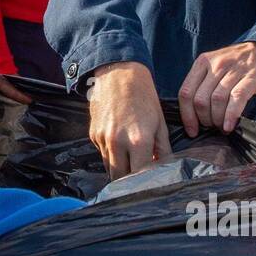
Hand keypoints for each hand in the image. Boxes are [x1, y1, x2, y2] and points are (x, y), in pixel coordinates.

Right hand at [87, 61, 171, 179]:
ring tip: (129, 160)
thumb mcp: (160, 123)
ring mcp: (103, 139)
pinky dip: (111, 155)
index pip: (141, 175)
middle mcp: (117, 143)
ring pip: (109, 168)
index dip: (147, 181)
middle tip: (138, 178)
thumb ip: (162, 149)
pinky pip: (102, 154)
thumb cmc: (143, 97)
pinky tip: (118, 143)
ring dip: (119, 169)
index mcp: (138, 141)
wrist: (119, 74)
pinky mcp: (93, 135)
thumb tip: (162, 168)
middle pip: (121, 178)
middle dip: (130, 181)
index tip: (151, 181)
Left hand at [178, 41, 255, 135]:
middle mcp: (216, 64)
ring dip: (217, 119)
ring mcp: (234, 70)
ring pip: (217, 100)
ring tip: (221, 127)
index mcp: (202, 62)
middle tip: (211, 127)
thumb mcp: (215, 67)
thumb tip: (191, 115)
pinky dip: (230, 115)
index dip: (186, 115)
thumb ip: (202, 84)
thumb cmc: (237, 66)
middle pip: (200, 99)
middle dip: (203, 119)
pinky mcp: (251, 77)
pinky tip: (229, 126)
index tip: (191, 130)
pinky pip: (236, 99)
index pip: (185, 92)